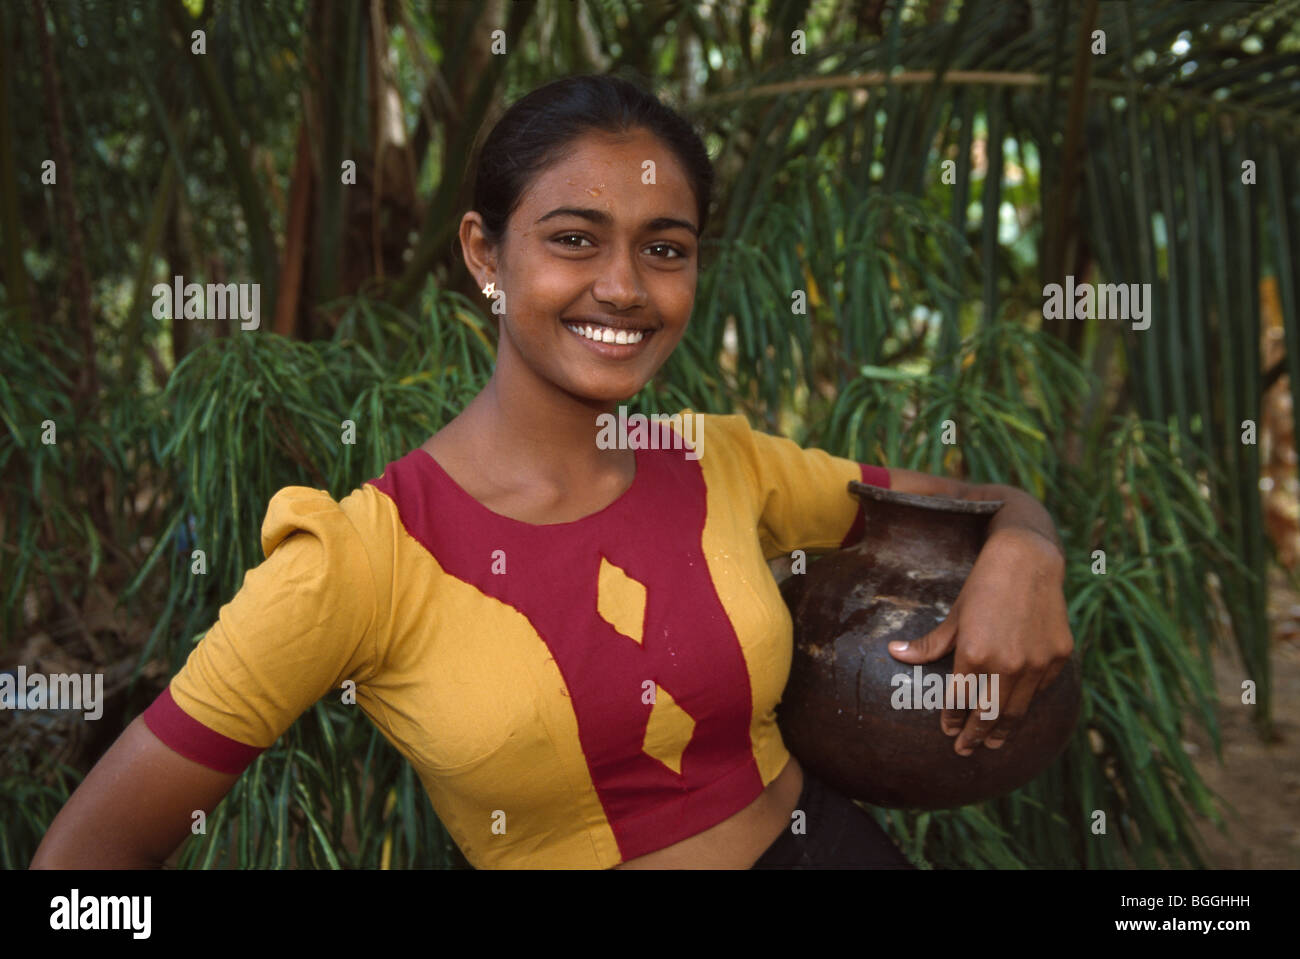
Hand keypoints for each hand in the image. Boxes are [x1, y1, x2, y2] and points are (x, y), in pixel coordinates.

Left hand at [886, 527, 1073, 755]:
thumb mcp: (954, 617)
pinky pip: (1039, 691)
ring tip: (993, 743)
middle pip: (988, 715)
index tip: (947, 730)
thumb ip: (929, 645)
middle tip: (965, 749)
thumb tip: (894, 653)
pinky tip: (1016, 712)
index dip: (952, 719)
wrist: (1028, 561)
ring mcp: (1036, 664)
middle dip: (975, 736)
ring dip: (1001, 730)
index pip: (960, 701)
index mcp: (975, 656)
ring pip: (1016, 710)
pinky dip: (1026, 704)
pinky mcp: (1058, 658)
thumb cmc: (984, 587)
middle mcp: (1007, 666)